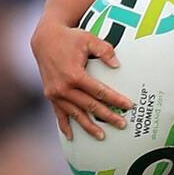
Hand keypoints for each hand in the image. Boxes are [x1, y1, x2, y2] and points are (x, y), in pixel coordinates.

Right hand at [30, 15, 134, 141]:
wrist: (44, 38)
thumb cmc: (70, 37)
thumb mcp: (88, 39)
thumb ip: (104, 50)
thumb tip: (117, 65)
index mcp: (74, 74)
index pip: (99, 92)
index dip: (115, 99)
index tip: (129, 106)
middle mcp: (64, 87)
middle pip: (90, 106)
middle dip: (107, 116)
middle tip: (122, 125)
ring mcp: (55, 93)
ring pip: (76, 114)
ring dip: (89, 126)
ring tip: (102, 137)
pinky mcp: (51, 95)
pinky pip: (59, 114)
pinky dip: (65, 125)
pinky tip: (72, 137)